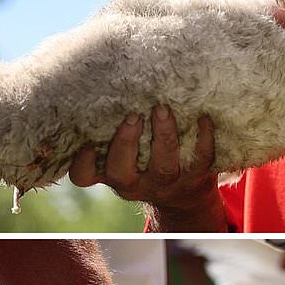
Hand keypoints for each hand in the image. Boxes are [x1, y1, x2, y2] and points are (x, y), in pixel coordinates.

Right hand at [66, 106, 222, 228]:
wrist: (184, 199)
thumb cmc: (145, 164)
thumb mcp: (124, 155)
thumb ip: (111, 133)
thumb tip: (104, 85)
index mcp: (111, 174)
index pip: (84, 176)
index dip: (82, 162)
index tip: (87, 142)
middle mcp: (134, 183)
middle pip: (122, 171)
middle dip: (126, 142)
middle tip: (132, 116)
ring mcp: (165, 183)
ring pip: (163, 166)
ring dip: (163, 136)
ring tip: (162, 110)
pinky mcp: (194, 179)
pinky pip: (200, 160)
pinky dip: (203, 138)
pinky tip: (202, 118)